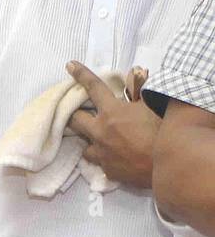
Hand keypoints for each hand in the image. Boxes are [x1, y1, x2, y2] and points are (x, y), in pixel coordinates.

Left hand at [66, 60, 160, 189]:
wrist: (167, 165)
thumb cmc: (162, 130)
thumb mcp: (152, 104)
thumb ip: (140, 91)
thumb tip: (137, 75)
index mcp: (111, 112)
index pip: (93, 88)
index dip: (81, 75)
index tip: (69, 65)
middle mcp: (100, 133)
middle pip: (75, 120)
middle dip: (73, 113)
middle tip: (75, 110)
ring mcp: (101, 154)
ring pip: (84, 146)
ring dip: (88, 139)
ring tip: (96, 137)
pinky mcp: (107, 170)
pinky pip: (99, 161)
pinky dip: (102, 156)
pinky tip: (112, 154)